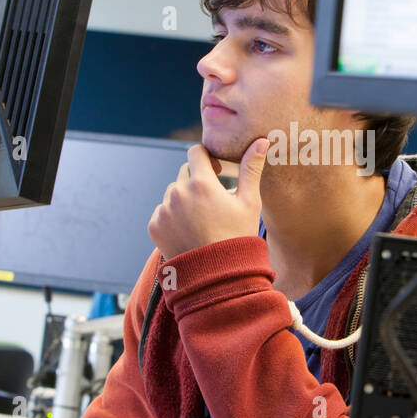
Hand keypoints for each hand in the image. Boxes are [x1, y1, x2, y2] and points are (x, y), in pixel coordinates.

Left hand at [147, 141, 268, 259]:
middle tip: (213, 202)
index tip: (217, 171)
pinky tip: (189, 231)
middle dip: (197, 181)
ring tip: (202, 220)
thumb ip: (251, 168)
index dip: (207, 158)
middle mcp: (178, 193)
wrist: (217, 277)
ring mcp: (164, 210)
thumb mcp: (249, 203)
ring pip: (173, 193)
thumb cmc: (238, 238)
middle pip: (184, 173)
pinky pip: (162, 212)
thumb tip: (261, 141)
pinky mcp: (155, 226)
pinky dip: (173, 217)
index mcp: (202, 183)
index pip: (196, 152)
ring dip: (184, 199)